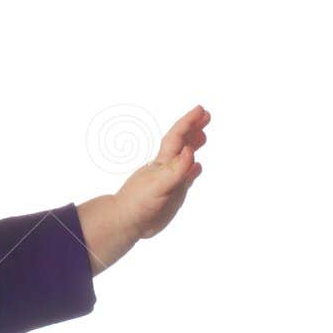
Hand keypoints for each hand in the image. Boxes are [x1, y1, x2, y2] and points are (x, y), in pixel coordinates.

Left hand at [116, 104, 207, 240]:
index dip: (188, 122)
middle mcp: (167, 167)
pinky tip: (197, 167)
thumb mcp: (159, 185)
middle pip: (181, 143)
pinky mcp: (172, 193)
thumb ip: (176, 169)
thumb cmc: (139, 202)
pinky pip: (184, 177)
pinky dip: (191, 170)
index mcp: (163, 162)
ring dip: (193, 145)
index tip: (201, 110)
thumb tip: (190, 150)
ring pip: (184, 158)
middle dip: (192, 128)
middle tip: (205, 115)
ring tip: (202, 136)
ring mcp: (170, 180)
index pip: (177, 137)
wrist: (126, 221)